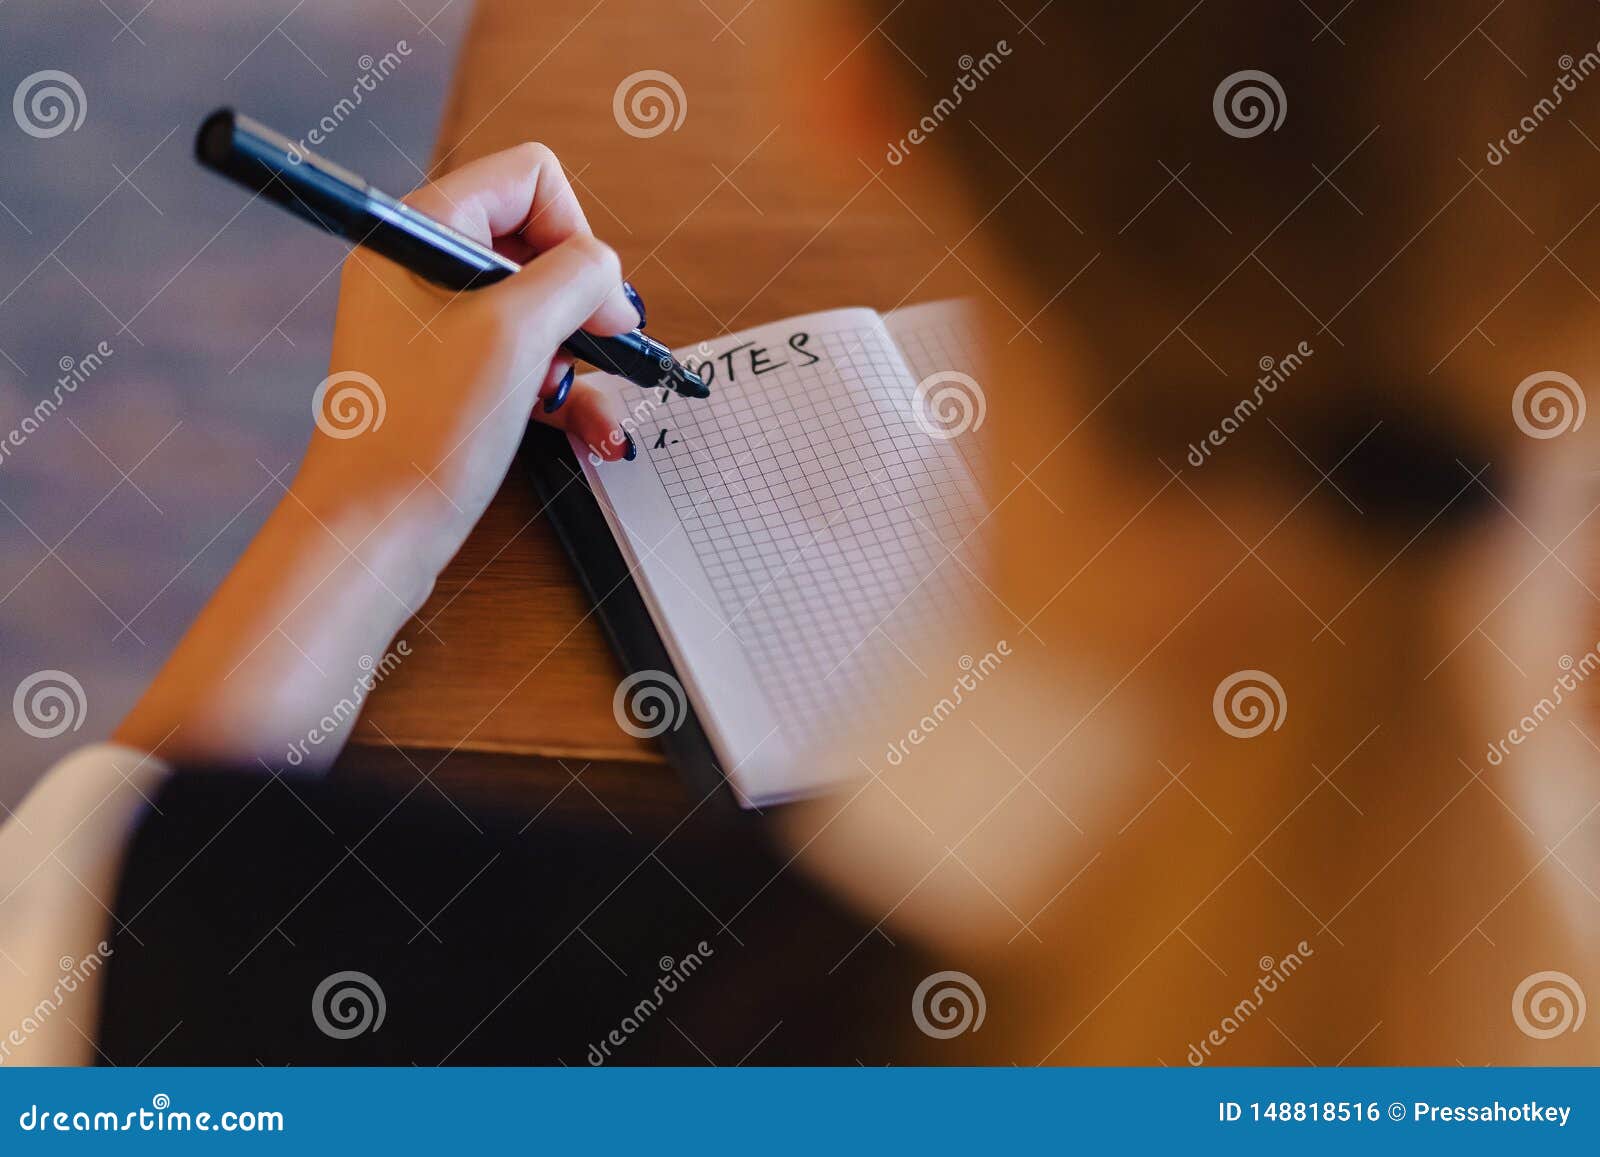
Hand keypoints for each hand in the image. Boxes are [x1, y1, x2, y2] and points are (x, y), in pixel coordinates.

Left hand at [295, 142, 645, 565]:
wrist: (374, 532)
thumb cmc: (425, 430)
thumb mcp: (518, 334)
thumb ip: (577, 277)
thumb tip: (606, 271)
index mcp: (421, 231)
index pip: (529, 178)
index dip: (575, 232)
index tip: (590, 298)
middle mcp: (423, 267)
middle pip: (540, 247)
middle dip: (585, 303)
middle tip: (609, 348)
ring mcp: (435, 325)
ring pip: (541, 313)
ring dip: (583, 359)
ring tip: (603, 415)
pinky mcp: (449, 379)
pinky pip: (525, 362)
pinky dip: (564, 393)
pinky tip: (593, 433)